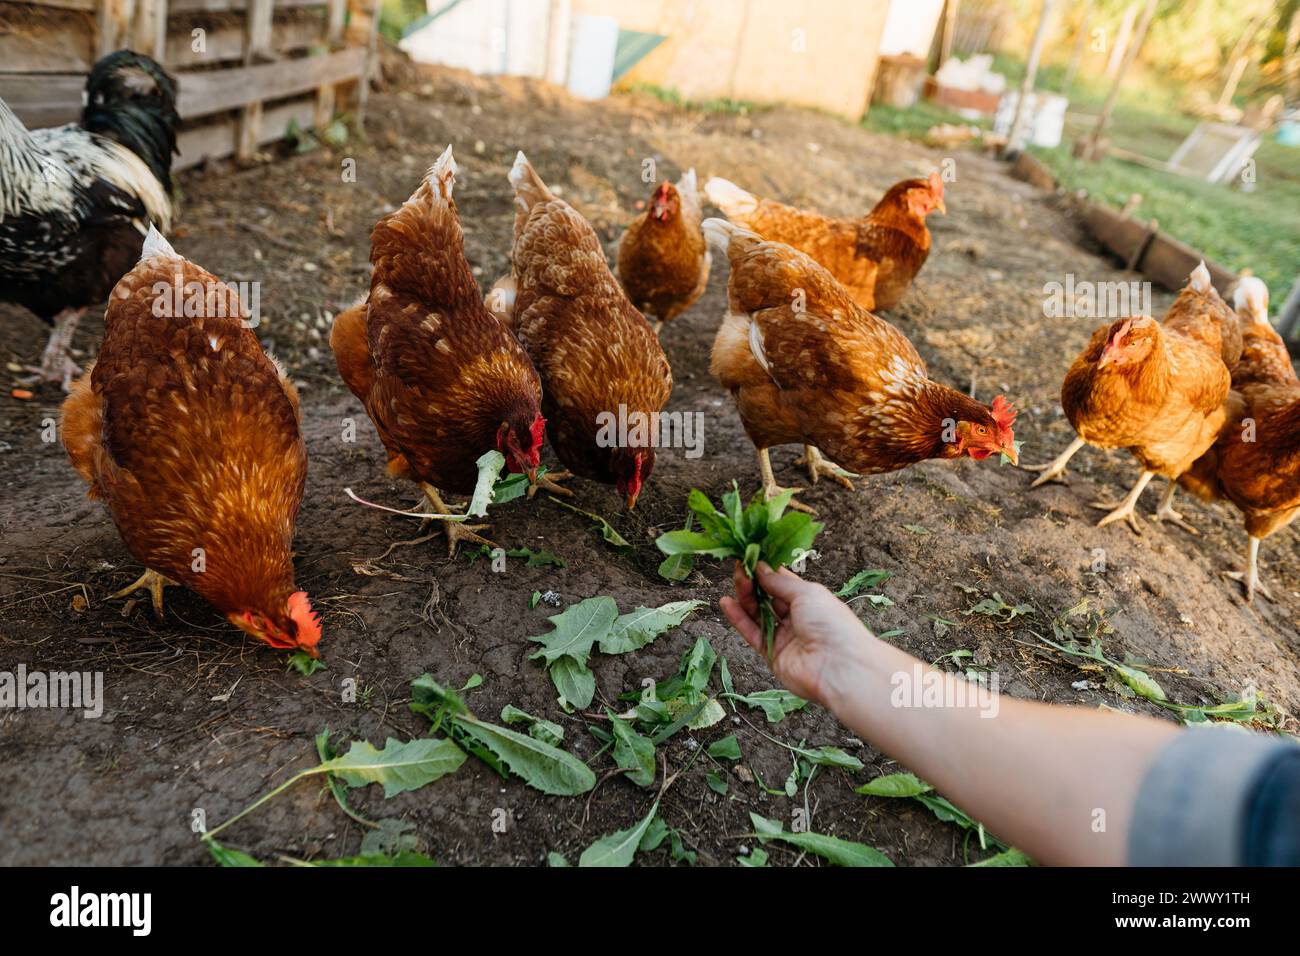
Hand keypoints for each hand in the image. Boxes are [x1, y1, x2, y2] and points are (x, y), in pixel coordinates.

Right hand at [720, 561, 872, 707]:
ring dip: (745, 597)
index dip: (767, 570)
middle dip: (754, 582)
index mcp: (811, 600)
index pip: (784, 582)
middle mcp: (797, 618)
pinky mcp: (771, 654)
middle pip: (768, 597)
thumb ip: (779, 581)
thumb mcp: (807, 592)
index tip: (751, 558)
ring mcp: (784, 637)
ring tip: (736, 581)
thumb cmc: (831, 624)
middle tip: (740, 569)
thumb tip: (761, 568)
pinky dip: (738, 619)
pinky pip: (751, 633)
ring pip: (758, 614)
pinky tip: (726, 603)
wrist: (838, 668)